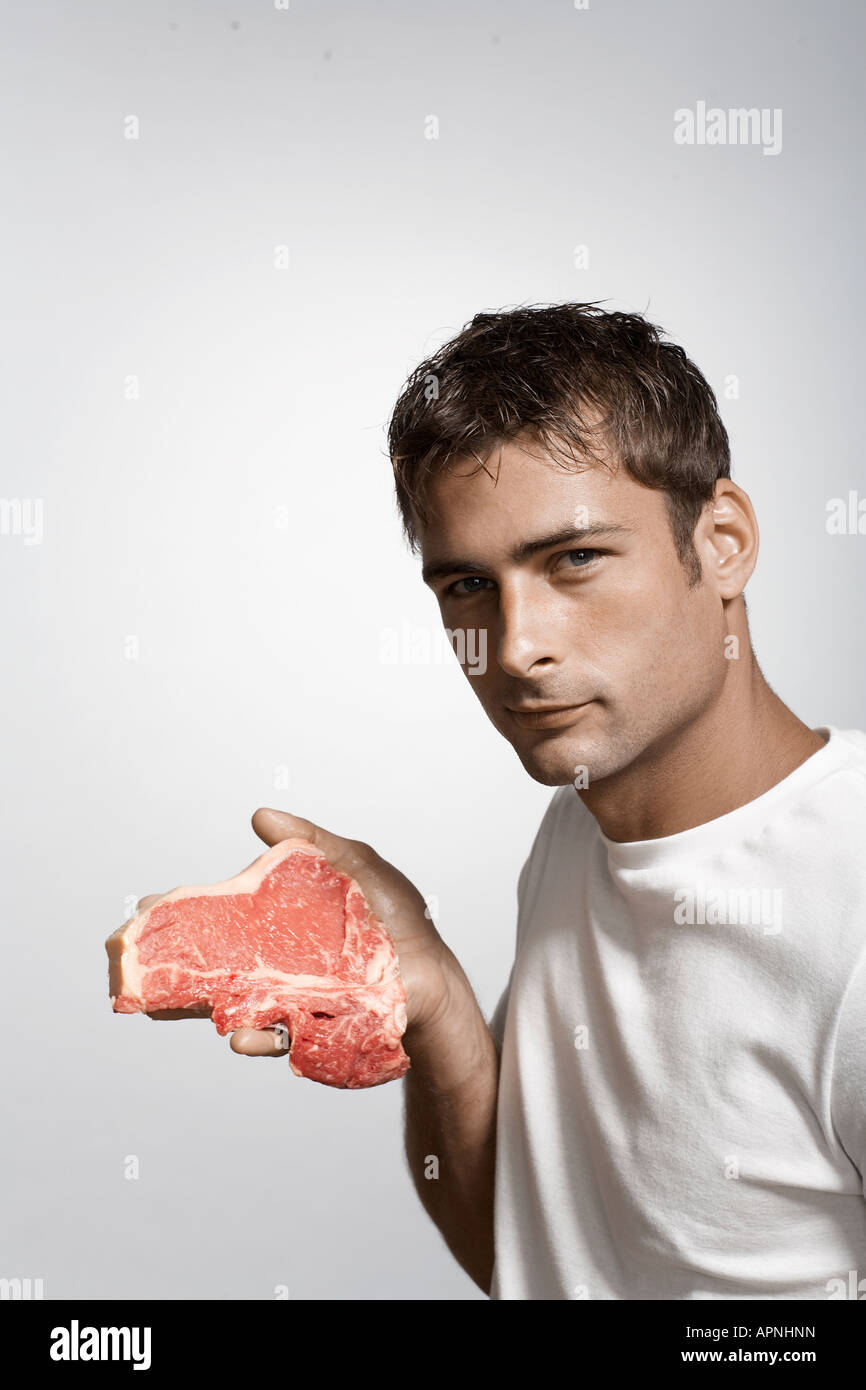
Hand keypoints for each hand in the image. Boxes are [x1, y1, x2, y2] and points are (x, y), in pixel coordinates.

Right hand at [135, 809, 450, 1056]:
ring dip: (199, 1005)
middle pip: (212, 964)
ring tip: (175, 1002)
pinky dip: (256, 1037)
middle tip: (138, 958)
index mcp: (279, 925)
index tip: (148, 907)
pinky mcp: (308, 1031)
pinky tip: (241, 1033)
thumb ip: (311, 840)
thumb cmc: (396, 921)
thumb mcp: (356, 865)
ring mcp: (288, 999)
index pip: (222, 918)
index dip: (185, 913)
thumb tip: (260, 814)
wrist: (433, 975)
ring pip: (231, 1004)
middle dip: (174, 964)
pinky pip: (274, 1038)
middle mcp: (275, 963)